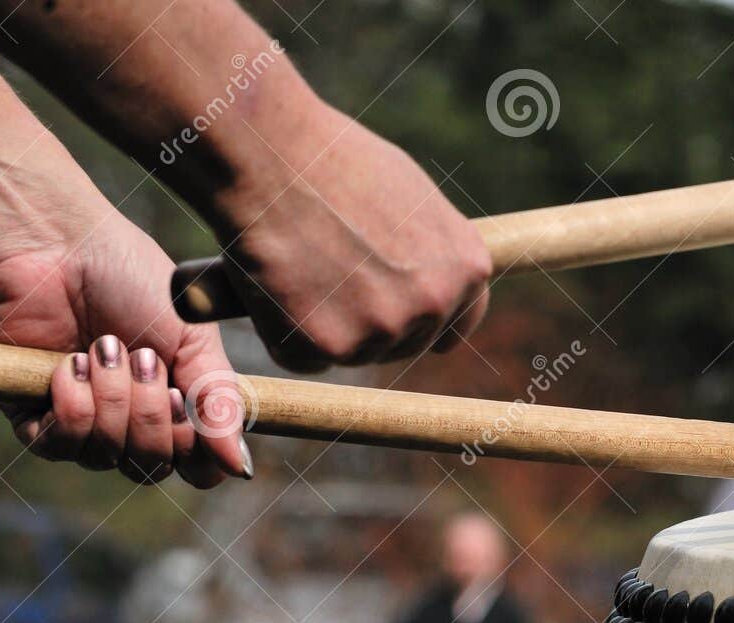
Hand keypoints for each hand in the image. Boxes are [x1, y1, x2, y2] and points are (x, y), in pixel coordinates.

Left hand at [0, 213, 250, 486]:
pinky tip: (69, 364)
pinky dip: (71, 408)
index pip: (196, 467)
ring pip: (107, 457)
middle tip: (142, 358)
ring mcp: (82, 419)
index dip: (198, 456)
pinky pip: (59, 447)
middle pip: (152, 467)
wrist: (56, 242)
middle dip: (151, 415)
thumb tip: (241, 468)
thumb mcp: (193, 340)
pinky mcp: (32, 414)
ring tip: (102, 347)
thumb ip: (219, 403)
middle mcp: (130, 419)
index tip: (189, 411)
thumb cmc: (129, 278)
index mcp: (176, 402)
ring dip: (111, 401)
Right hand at [212, 105, 491, 370]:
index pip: (459, 321)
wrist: (268, 152)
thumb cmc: (334, 160)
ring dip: (327, 325)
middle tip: (330, 277)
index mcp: (466, 268)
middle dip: (371, 322)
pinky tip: (276, 284)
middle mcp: (434, 304)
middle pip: (405, 343)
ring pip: (355, 352)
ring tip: (300, 266)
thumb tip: (431, 281)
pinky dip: (285, 333)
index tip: (403, 317)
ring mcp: (383, 329)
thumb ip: (431, 250)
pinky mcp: (328, 346)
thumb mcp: (411, 196)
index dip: (427, 321)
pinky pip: (306, 358)